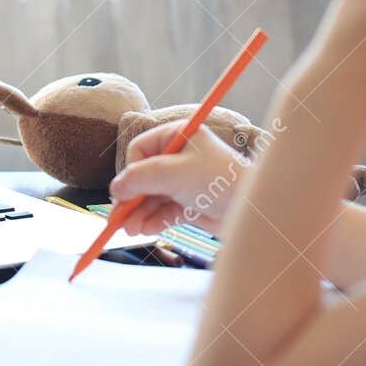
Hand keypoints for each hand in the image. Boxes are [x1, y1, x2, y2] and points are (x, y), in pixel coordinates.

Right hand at [109, 120, 247, 235]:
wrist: (251, 207)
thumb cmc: (218, 179)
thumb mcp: (173, 173)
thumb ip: (140, 178)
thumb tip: (115, 188)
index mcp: (178, 136)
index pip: (140, 149)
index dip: (131, 171)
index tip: (126, 192)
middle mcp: (180, 156)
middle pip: (144, 176)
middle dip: (132, 198)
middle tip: (119, 219)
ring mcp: (185, 181)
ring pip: (152, 197)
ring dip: (140, 213)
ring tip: (131, 230)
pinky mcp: (191, 203)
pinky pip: (164, 211)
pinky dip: (154, 220)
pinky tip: (145, 230)